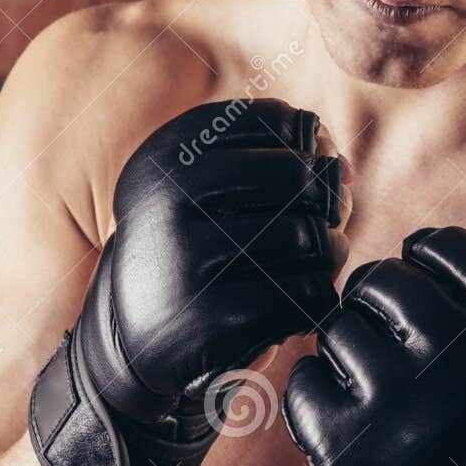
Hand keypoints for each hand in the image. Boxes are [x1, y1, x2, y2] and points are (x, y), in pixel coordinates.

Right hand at [30, 99, 343, 465]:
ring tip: (318, 265)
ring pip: (309, 239)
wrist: (127, 343)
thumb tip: (338, 159)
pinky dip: (317, 301)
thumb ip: (264, 160)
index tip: (312, 170)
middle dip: (329, 199)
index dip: (310, 144)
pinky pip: (302, 297)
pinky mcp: (210, 319)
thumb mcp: (196, 192)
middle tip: (330, 223)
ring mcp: (188, 259)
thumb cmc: (187, 253)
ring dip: (331, 254)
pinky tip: (303, 304)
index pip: (275, 122)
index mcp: (166, 156)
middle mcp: (170, 200)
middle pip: (298, 178)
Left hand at [283, 226, 465, 465]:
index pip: (438, 246)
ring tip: (392, 393)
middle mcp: (462, 356)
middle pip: (381, 283)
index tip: (445, 307)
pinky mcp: (354, 453)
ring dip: (355, 353)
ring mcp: (403, 407)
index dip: (433, 270)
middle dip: (384, 309)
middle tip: (407, 349)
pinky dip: (321, 395)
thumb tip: (411, 243)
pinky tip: (360, 418)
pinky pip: (304, 383)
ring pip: (338, 331)